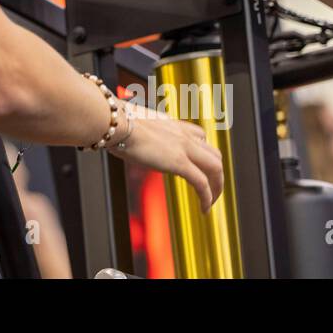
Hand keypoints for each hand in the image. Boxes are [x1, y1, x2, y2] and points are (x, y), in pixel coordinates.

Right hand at [109, 104, 224, 212]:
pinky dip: (207, 198)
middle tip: (211, 187)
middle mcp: (182, 134)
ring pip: (215, 168)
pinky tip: (204, 209)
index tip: (198, 164)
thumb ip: (135, 132)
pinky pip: (202, 184)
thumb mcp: (131, 127)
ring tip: (211, 202)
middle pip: (214, 154)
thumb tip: (121, 138)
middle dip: (216, 173)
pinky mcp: (179, 162)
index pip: (200, 136)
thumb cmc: (116, 123)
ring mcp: (184, 147)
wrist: (116, 123)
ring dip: (217, 187)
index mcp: (172, 124)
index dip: (203, 152)